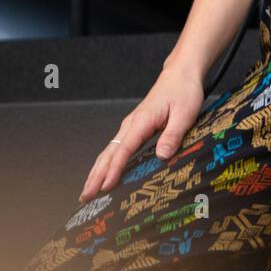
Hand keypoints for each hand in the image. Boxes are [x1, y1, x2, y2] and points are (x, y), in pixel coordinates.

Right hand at [77, 63, 206, 203]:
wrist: (180, 74)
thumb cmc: (183, 91)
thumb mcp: (185, 114)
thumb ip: (173, 135)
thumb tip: (162, 156)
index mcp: (141, 121)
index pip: (124, 150)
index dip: (114, 170)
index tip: (106, 187)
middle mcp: (131, 124)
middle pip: (108, 153)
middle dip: (95, 176)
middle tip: (85, 197)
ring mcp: (131, 125)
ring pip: (109, 151)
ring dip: (97, 171)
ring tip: (88, 191)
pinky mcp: (134, 127)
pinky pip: (117, 148)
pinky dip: (107, 163)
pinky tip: (104, 174)